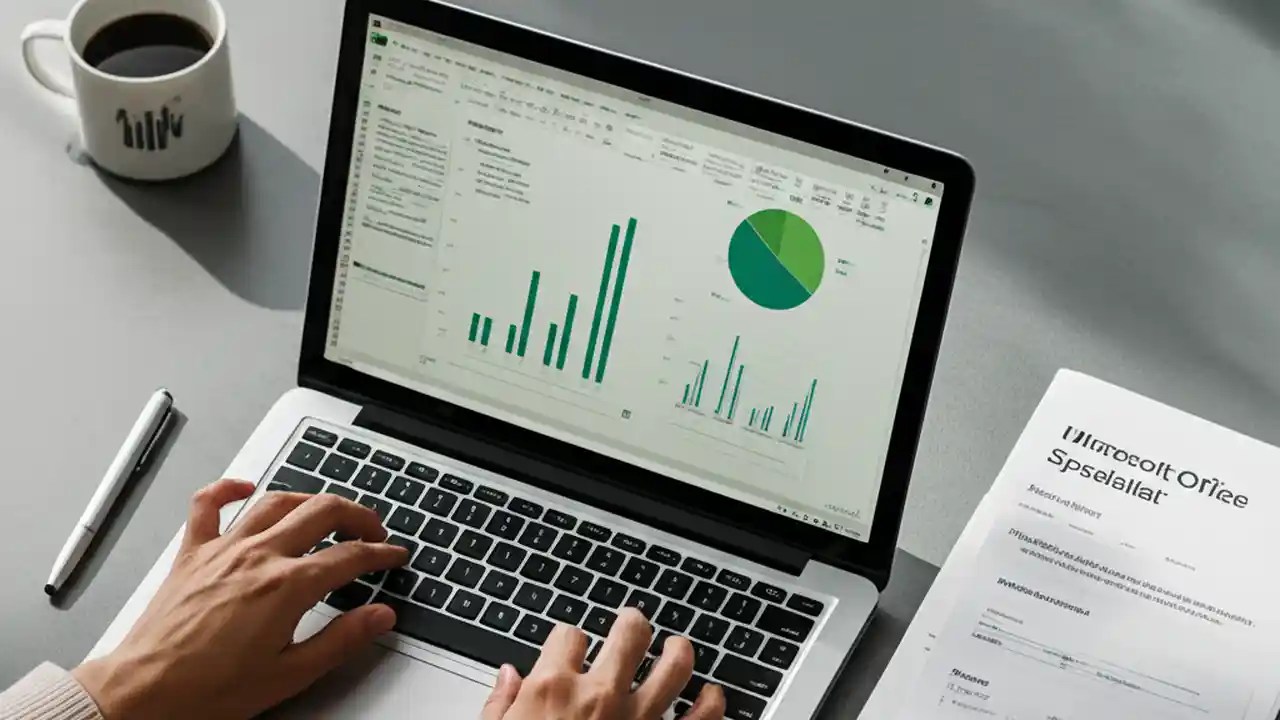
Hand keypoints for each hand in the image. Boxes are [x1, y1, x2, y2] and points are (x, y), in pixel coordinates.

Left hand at [73, 479, 409, 719]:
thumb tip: (380, 616)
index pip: (351, 555)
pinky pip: (208, 504)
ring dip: (311, 499)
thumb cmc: (208, 690)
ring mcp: (223, 550)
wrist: (145, 693)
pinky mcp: (193, 554)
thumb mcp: (291, 674)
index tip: (393, 556)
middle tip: (373, 529)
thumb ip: (342, 639)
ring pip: (277, 501)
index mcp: (287, 587)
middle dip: (358, 516)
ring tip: (328, 510)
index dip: (381, 553)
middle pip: (323, 512)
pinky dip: (228, 488)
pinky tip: (245, 486)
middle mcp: (258, 557)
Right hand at [481, 609, 725, 719]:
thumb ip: (502, 706)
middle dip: (632, 624)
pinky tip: (711, 696)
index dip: (570, 639)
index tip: (572, 648)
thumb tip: (508, 676)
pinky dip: (712, 704)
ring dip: (678, 652)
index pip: (568, 635)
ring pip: (674, 664)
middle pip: (629, 633)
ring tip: (675, 648)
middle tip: (633, 625)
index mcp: (552, 690)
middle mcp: (599, 696)